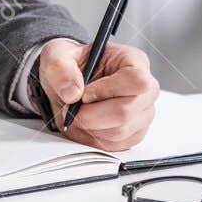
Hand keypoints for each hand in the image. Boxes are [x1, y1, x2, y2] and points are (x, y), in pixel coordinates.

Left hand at [36, 38, 157, 151]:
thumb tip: (73, 93)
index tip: (84, 94)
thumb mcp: (57, 56)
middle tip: (71, 108)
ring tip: (76, 113)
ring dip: (89, 127)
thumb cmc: (70, 65)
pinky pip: (114, 145)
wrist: (69, 84)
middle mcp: (144, 90)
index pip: (137, 80)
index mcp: (134, 61)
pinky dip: (92, 138)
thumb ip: (60, 68)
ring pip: (119, 132)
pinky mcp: (132, 135)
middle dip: (92, 114)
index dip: (109, 90)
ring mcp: (142, 115)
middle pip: (127, 111)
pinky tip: (84, 123)